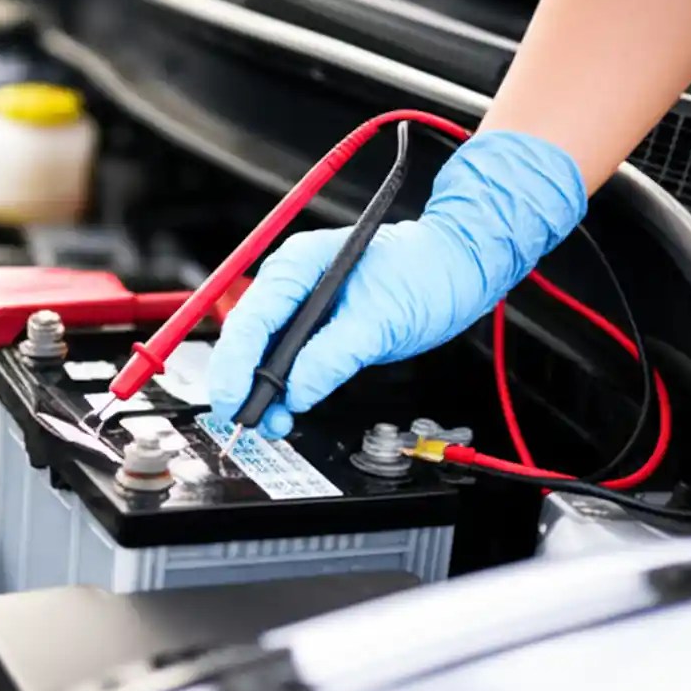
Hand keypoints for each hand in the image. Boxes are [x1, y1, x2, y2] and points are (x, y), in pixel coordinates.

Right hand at [208, 131, 587, 438]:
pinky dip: (284, 387)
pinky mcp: (318, 327)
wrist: (460, 267)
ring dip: (264, 391)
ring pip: (264, 353)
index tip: (230, 401)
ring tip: (272, 423)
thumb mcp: (382, 318)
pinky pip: (288, 360)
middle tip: (244, 421)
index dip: (234, 365)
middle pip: (247, 338)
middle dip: (242, 382)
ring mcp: (302, 305)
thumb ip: (334, 356)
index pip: (251, 320)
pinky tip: (286, 408)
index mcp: (298, 266)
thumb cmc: (428, 272)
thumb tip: (297, 392)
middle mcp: (292, 283)